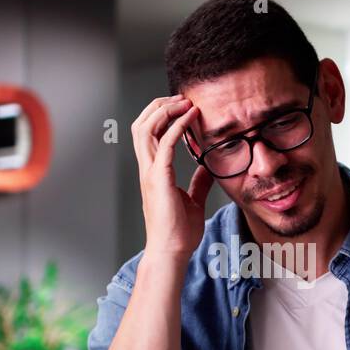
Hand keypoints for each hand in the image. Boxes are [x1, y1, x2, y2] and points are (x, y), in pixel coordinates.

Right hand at [130, 94, 213, 260]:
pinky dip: (176, 126)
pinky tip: (190, 117)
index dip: (161, 115)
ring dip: (164, 110)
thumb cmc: (179, 232)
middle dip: (158, 105)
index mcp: (153, 172)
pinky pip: (165, 144)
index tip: (182, 106)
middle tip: (181, 97)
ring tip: (183, 101)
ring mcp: (150, 173)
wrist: (172, 252)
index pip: (149, 134)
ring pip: (146, 129)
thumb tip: (209, 169)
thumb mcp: (193, 201)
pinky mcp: (159, 179)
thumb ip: (199, 182)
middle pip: (141, 125)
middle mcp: (147, 169)